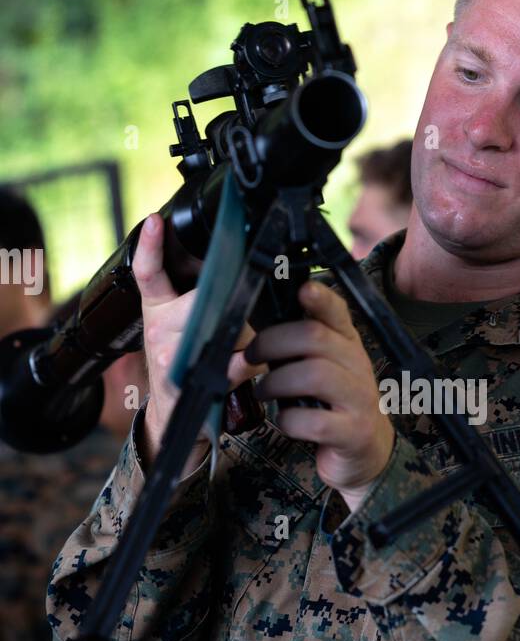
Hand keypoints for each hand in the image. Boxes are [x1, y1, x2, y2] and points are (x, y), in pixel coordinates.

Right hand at [131, 213, 264, 473]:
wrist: (174, 417)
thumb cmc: (184, 363)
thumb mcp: (179, 325)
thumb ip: (200, 298)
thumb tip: (241, 273)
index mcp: (157, 311)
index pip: (149, 274)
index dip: (150, 248)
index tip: (155, 223)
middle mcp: (159, 331)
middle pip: (202, 299)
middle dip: (226, 299)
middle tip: (239, 300)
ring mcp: (173, 357)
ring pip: (219, 328)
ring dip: (239, 331)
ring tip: (239, 342)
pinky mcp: (193, 383)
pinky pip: (230, 363)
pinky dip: (245, 361)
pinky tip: (249, 360)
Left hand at [244, 279, 394, 510]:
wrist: (366, 450)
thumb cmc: (332, 402)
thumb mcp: (320, 365)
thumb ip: (295, 346)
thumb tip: (249, 332)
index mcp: (347, 344)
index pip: (337, 312)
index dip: (320, 298)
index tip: (302, 289)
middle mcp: (358, 365)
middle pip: (315, 337)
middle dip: (272, 342)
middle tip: (251, 356)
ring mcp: (359, 399)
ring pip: (315, 375)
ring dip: (276, 382)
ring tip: (263, 391)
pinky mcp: (353, 432)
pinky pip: (316, 421)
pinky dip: (290, 420)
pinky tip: (286, 420)